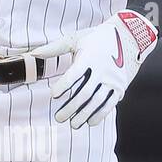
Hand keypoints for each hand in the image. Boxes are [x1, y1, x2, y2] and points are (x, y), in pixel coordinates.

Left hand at [32, 10, 157, 127]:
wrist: (128, 37)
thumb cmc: (96, 39)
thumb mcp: (76, 39)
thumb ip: (54, 48)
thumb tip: (33, 53)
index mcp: (89, 57)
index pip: (74, 74)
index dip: (64, 85)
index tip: (53, 95)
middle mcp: (102, 70)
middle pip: (85, 93)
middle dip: (71, 107)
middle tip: (59, 118)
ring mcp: (112, 80)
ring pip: (97, 101)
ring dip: (84, 114)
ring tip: (72, 124)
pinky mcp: (120, 87)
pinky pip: (109, 104)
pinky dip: (100, 114)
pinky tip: (89, 122)